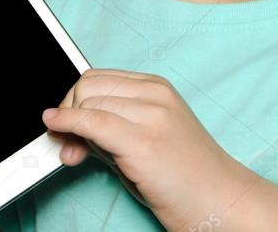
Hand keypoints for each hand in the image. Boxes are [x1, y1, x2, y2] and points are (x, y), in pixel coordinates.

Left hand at [41, 68, 250, 229]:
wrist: (220, 200)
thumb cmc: (184, 175)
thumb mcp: (145, 137)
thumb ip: (110, 125)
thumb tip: (66, 124)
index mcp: (156, 87)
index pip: (98, 78)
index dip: (75, 101)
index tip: (66, 123)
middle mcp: (155, 94)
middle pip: (87, 86)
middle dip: (69, 112)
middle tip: (68, 144)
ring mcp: (151, 115)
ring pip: (87, 103)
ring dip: (70, 127)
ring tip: (76, 155)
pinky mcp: (143, 141)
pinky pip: (91, 121)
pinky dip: (67, 123)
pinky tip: (56, 129)